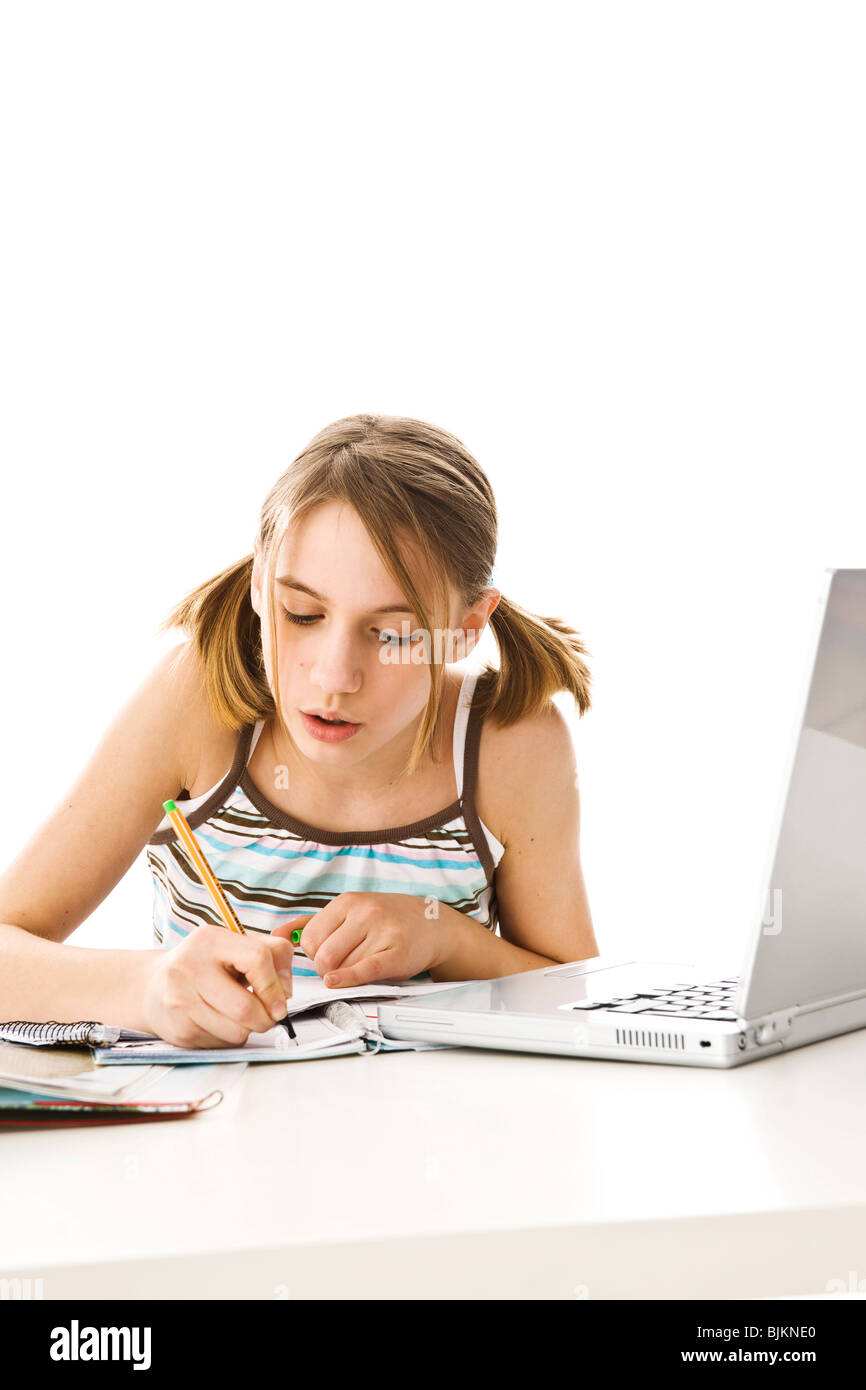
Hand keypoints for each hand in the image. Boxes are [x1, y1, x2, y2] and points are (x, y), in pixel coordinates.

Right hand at [140, 925, 295, 1047]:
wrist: (153, 986)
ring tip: (238, 1016)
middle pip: (245, 1007)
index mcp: (210, 940)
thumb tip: (287, 991)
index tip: (280, 1001)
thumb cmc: (206, 965)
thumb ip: (272, 955)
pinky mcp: (177, 1030)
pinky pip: (221, 1044)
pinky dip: (229, 1038)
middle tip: (266, 1016)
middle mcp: (189, 967)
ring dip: (248, 1029)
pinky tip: (218, 1022)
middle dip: (265, 1018)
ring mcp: (180, 1000)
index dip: (275, 985)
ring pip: (236, 1031)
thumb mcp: (236, 946)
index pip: (257, 959)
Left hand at [271, 892, 451, 987]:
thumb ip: (311, 922)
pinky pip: (363, 970)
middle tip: (338, 968)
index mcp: (348, 902)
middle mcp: (364, 913)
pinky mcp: (396, 953)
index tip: (324, 957)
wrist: (432, 924)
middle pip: (322, 955)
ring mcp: (381, 931)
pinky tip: (337, 982)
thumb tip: (276, 934)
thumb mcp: (350, 911)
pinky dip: (345, 980)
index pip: (310, 937)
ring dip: (344, 976)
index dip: (313, 954)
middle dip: (324, 969)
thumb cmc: (388, 919)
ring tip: (357, 968)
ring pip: (341, 966)